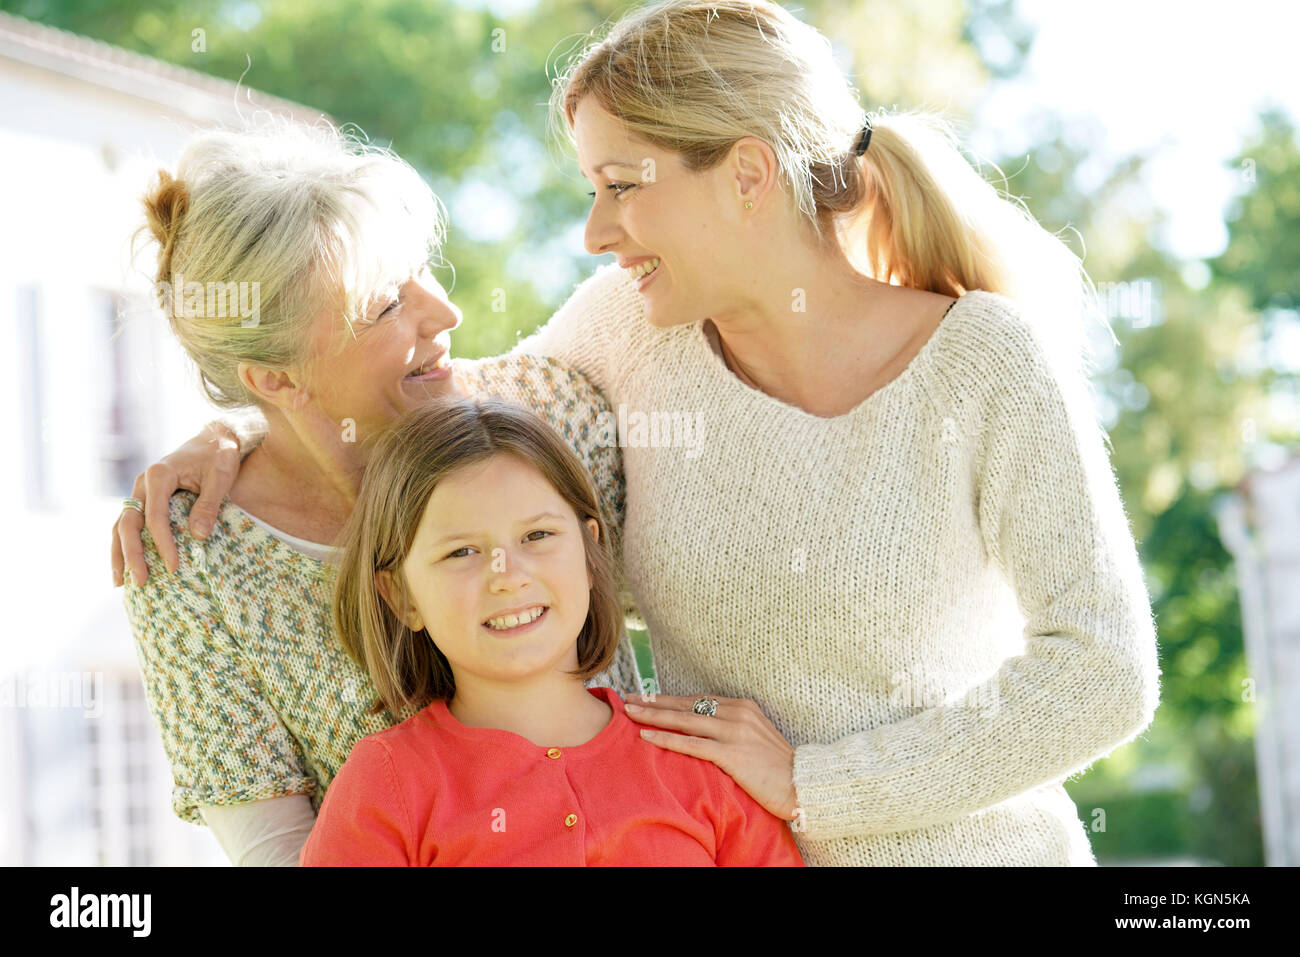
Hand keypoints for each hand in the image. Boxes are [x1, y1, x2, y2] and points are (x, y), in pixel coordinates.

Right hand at [112, 420, 241, 586]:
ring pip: (121, 525)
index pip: (154, 517)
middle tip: (140, 582)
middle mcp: (142, 483)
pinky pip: (129, 524)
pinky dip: (124, 544)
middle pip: (128, 524)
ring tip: (121, 583)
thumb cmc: (218, 457)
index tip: (174, 566)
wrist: (213, 440)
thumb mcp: (220, 477)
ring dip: (119, 553)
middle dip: (132, 555)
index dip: (162, 544)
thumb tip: (198, 536)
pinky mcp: (144, 499)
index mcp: (159, 475)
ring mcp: (140, 492)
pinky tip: (126, 566)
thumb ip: (208, 505)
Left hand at [624, 693, 798, 820]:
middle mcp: (737, 713)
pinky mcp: (733, 754)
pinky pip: (692, 744)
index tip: (648, 696)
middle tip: (629, 698)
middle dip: (655, 701)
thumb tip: (706, 730)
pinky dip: (667, 739)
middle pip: (687, 704)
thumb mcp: (756, 738)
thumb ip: (733, 729)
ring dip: (654, 715)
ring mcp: (735, 732)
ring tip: (630, 713)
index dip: (670, 698)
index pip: (698, 699)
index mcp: (743, 707)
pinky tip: (647, 736)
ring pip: (685, 720)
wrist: (805, 785)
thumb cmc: (780, 768)